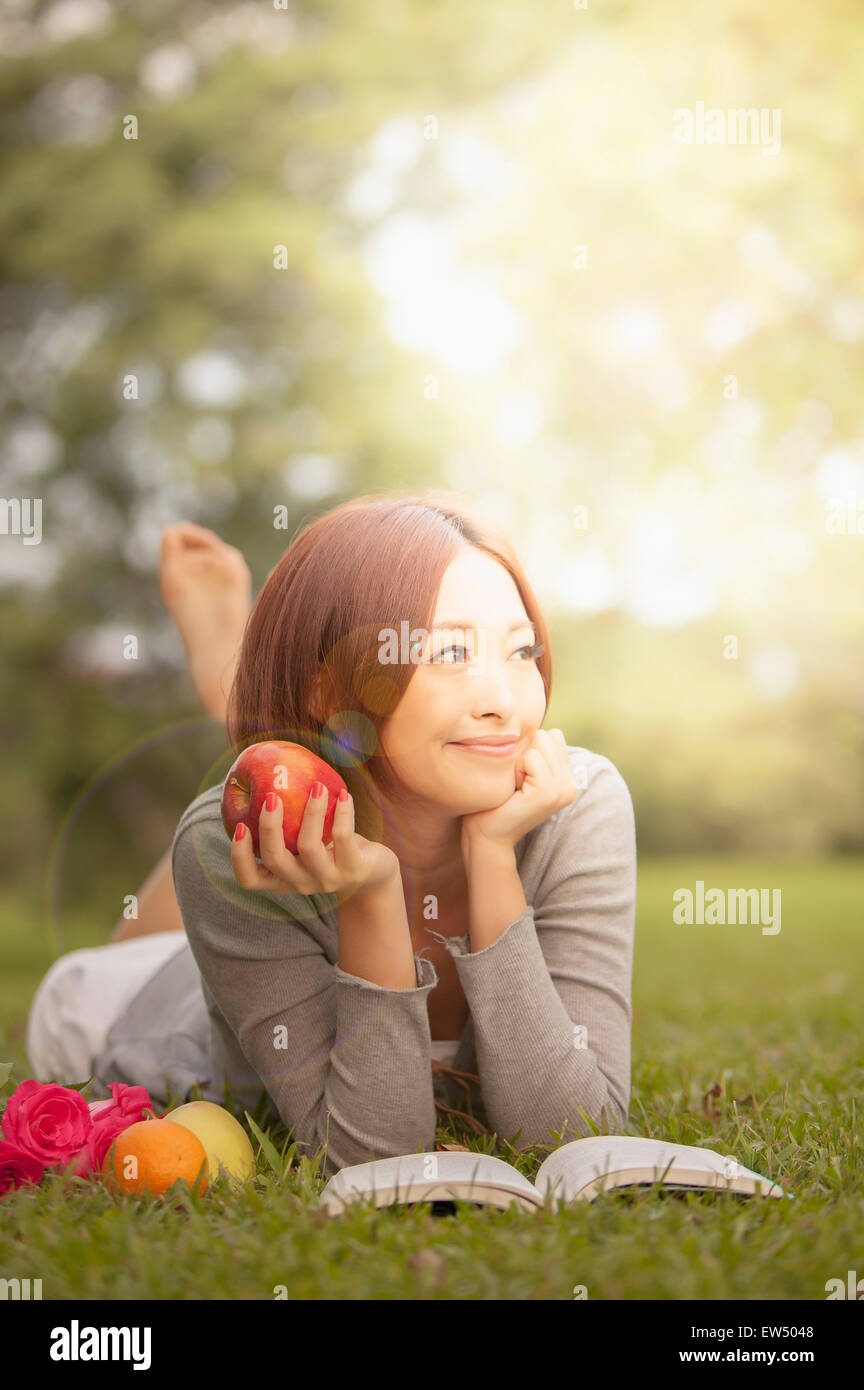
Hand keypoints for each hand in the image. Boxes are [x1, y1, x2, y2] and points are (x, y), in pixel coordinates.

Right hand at [230, 786, 399, 898]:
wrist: (374, 872)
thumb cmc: (330, 849)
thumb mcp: (304, 841)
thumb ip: (286, 825)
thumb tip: (267, 776)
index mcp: (283, 879)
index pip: (250, 880)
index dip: (240, 856)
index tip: (239, 825)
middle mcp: (301, 883)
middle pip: (275, 860)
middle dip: (269, 826)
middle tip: (272, 796)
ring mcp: (327, 880)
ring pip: (309, 847)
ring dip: (310, 812)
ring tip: (316, 786)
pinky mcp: (354, 870)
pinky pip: (342, 837)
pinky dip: (342, 812)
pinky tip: (343, 793)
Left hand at [460, 728, 578, 853]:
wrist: (487, 835)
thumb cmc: (497, 801)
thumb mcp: (521, 772)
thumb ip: (535, 751)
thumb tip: (541, 727)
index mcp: (567, 780)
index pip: (552, 736)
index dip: (528, 750)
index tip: (520, 778)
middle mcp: (570, 785)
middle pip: (547, 736)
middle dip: (525, 754)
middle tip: (516, 784)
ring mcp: (562, 789)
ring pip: (540, 743)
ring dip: (520, 761)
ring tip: (516, 787)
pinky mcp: (549, 792)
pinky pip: (531, 757)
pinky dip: (517, 769)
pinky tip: (514, 791)